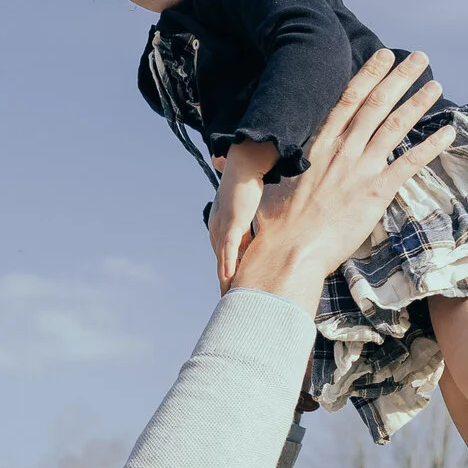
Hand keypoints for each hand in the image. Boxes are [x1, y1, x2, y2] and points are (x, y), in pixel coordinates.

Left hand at [209, 144, 275, 291]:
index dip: (227, 273)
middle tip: (228, 302)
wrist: (243, 165)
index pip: (223, 255)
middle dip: (224, 282)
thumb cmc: (244, 182)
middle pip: (220, 261)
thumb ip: (245, 214)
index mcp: (219, 226)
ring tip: (228, 298)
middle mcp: (216, 228)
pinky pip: (229, 249)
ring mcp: (222, 226)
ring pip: (222, 259)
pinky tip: (229, 280)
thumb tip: (250, 221)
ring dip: (225, 280)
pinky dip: (228, 265)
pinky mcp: (231, 223)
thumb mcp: (244, 205)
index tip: (232, 291)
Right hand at [230, 50, 449, 310]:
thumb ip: (280, 168)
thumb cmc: (278, 225)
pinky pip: (409, 163)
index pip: (348, 100)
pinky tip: (447, 132)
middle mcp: (342, 150)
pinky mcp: (376, 192)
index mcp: (319, 145)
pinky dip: (430, 146)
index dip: (368, 75)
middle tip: (418, 57)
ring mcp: (360, 169)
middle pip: (376, 104)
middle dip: (399, 77)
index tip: (383, 56)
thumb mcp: (273, 185)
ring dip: (417, 103)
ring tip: (434, 83)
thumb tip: (240, 158)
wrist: (289, 251)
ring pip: (394, 126)